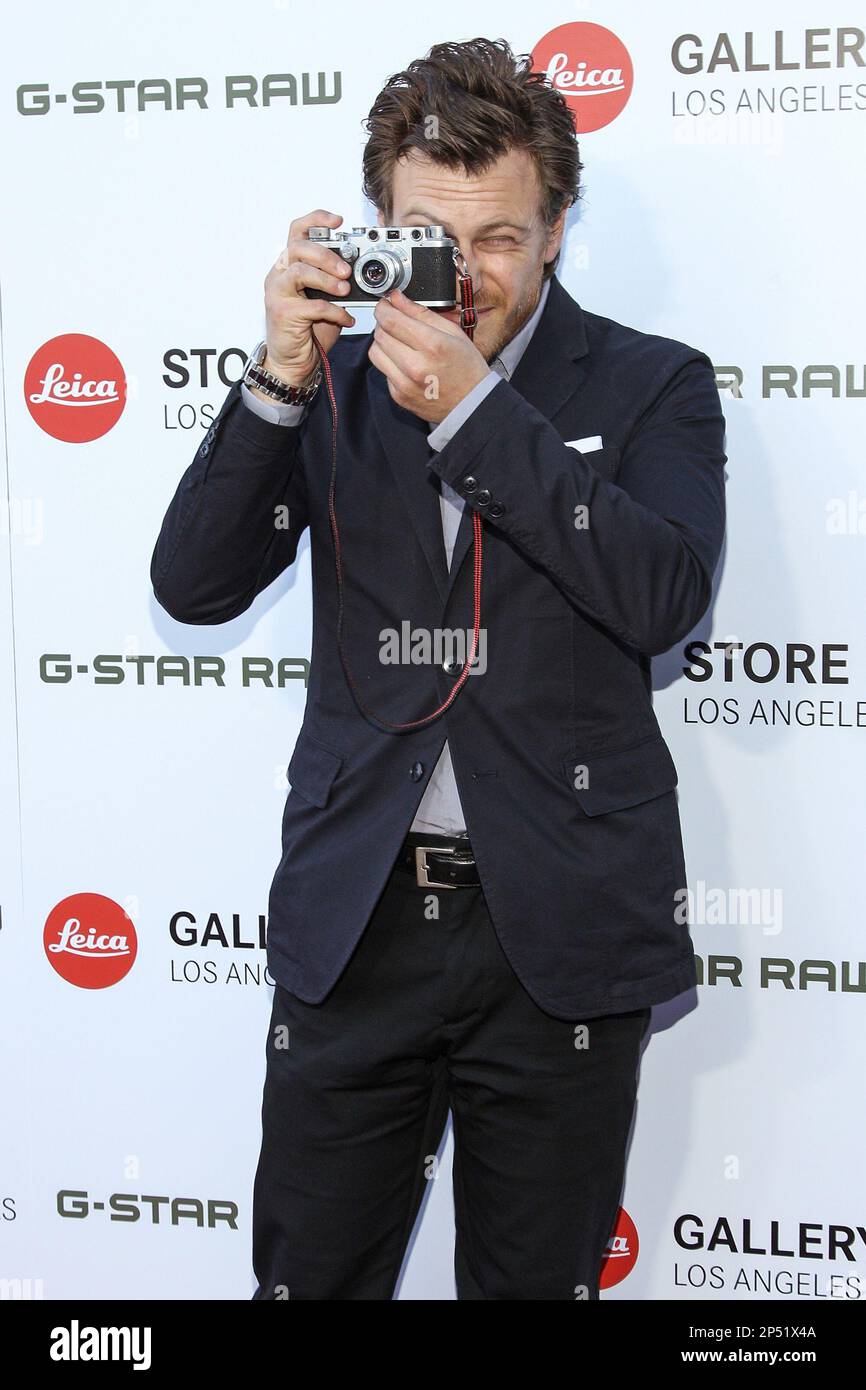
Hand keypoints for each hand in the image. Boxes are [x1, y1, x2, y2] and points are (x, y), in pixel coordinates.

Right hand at [258, 209, 356, 390]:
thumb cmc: (308, 330)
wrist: (292, 362)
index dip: (317, 219)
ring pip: (301, 271)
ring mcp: (277, 293)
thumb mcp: (324, 299)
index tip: (339, 221)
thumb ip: (334, 282)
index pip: (297, 231)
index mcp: (288, 266)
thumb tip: (357, 271)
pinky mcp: (282, 313)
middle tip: (347, 270)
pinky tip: (345, 318)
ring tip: (345, 290)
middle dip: (327, 255)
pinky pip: (312, 305)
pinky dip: (333, 311)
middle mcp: (278, 275)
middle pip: (299, 247)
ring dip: (328, 279)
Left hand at [369, 289, 490, 423]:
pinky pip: (383, 371)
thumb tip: (397, 298)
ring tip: (400, 342)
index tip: (385, 304)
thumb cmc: (467, 368)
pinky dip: (390, 362)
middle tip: (395, 322)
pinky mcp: (399, 396)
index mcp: (431, 345)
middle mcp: (415, 366)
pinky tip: (406, 363)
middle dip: (384, 323)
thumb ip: (421, 313)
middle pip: (380, 335)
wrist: (472, 404)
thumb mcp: (452, 332)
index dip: (383, 308)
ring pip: (375, 353)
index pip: (390, 320)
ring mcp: (404, 384)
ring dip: (383, 343)